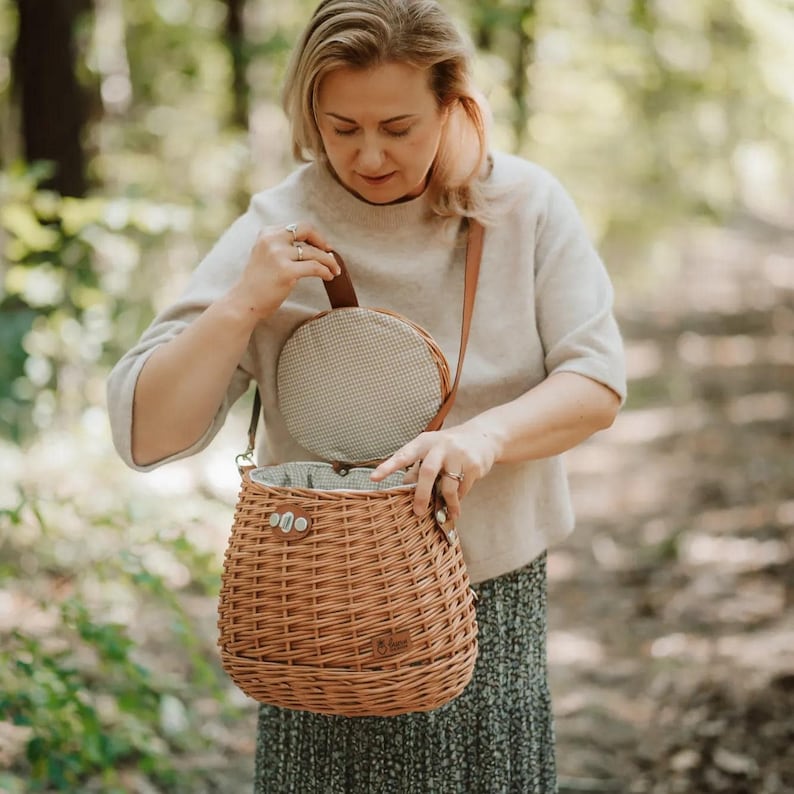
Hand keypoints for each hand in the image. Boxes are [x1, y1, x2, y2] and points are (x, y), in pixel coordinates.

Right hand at [227, 221, 340, 320]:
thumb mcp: (265, 255)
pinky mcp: (287, 271)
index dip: (313, 235)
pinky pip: (315, 267)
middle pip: (306, 230)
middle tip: (331, 253)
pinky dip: (326, 271)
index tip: (322, 246)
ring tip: (335, 271)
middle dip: (322, 241)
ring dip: (329, 261)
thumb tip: (311, 246)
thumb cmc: (258, 283)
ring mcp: (279, 255)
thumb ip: (282, 246)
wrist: (244, 302)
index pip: (297, 227)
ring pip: (314, 252)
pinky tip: (329, 277)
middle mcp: (272, 240)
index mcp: (267, 234)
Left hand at [370, 423, 498, 518]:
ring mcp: (458, 454)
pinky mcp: (473, 465)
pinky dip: (459, 498)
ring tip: (448, 514)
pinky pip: (463, 488)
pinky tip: (459, 503)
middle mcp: (440, 446)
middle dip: (421, 494)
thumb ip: (417, 468)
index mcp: (424, 442)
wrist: (483, 437)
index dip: (388, 467)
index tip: (374, 478)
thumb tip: (403, 489)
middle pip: (427, 472)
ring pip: (448, 485)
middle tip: (418, 511)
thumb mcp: (431, 451)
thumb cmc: (449, 448)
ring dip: (447, 503)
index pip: (403, 455)